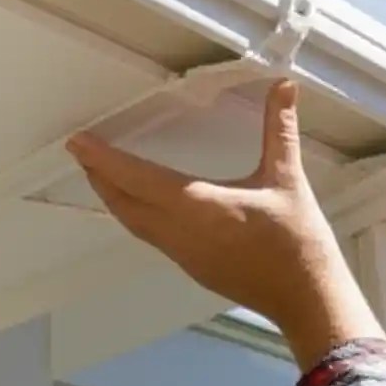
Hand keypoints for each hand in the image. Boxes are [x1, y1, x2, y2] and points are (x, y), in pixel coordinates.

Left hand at [66, 80, 378, 364]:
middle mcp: (181, 233)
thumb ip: (280, 128)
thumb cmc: (298, 244)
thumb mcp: (288, 177)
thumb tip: (284, 88)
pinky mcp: (193, 267)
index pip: (137, 177)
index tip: (79, 143)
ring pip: (134, 224)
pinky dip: (136, 216)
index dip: (104, 158)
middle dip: (100, 177)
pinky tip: (143, 208)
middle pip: (124, 203)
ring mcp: (184, 254)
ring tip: (103, 177)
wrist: (306, 297)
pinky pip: (152, 238)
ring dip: (115, 198)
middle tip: (83, 154)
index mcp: (199, 206)